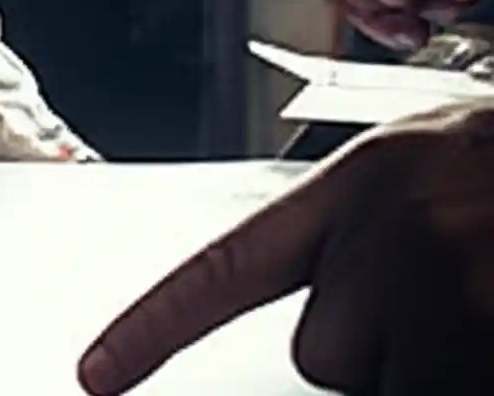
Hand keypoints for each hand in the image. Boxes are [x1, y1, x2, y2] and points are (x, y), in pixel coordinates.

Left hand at [78, 101, 493, 394]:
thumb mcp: (435, 175)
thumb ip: (368, 237)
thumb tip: (333, 334)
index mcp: (363, 183)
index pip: (229, 267)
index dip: (154, 327)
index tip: (96, 376)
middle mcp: (389, 234)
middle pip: (322, 353)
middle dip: (380, 344)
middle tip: (456, 290)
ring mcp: (443, 288)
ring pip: (382, 382)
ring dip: (431, 363)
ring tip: (481, 297)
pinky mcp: (476, 336)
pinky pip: (435, 383)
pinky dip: (458, 367)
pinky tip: (484, 319)